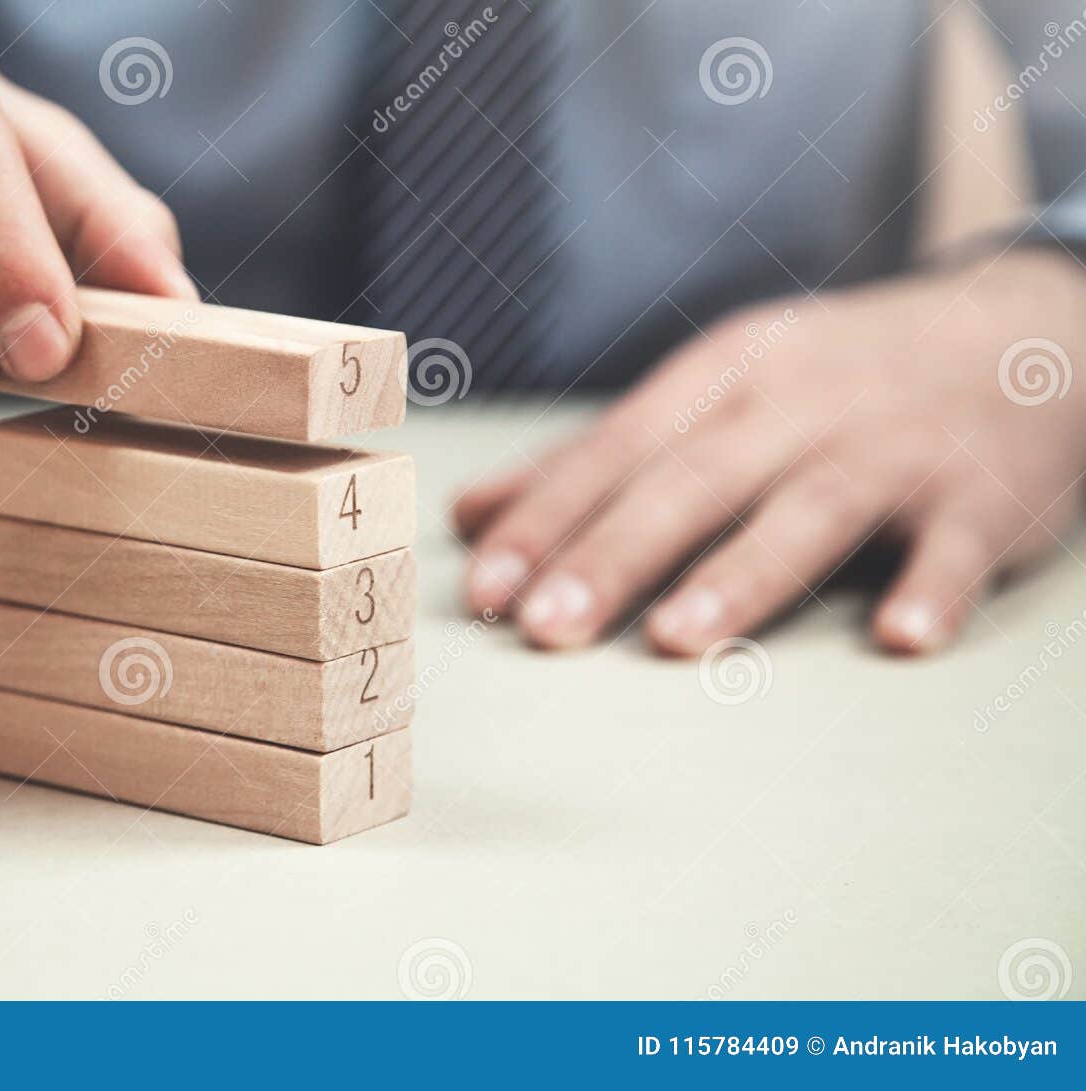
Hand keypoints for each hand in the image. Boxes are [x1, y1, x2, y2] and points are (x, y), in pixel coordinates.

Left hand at [452, 249, 1085, 654]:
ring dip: (742, 574)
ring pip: (809, 509)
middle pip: (693, 481)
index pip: (617, 451)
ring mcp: (893, 444)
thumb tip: (472, 514)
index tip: (483, 585)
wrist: (1021, 324)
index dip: (547, 519)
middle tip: (546, 628)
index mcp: (724, 378)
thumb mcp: (717, 388)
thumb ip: (597, 457)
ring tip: (676, 638)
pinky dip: (933, 585)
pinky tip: (901, 637)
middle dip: (614, 554)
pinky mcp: (981, 490)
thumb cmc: (836, 375)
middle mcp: (798, 405)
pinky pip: (956, 542)